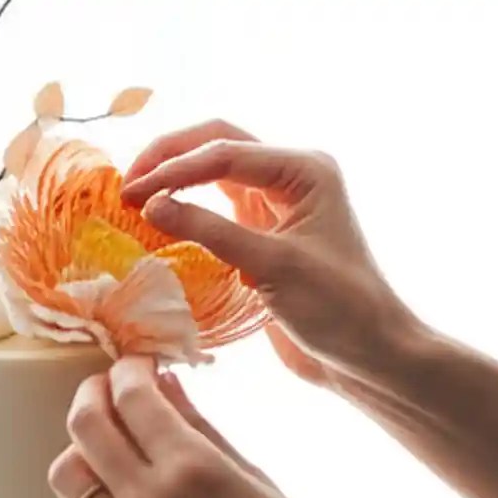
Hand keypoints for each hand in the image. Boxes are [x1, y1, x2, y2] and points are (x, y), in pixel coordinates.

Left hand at [48, 356, 402, 497]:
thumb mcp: (259, 478)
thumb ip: (204, 427)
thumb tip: (168, 382)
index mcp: (192, 468)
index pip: (133, 396)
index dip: (130, 369)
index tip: (139, 366)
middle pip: (86, 424)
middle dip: (94, 393)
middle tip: (110, 389)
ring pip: (66, 476)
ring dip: (82, 449)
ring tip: (108, 448)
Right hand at [120, 119, 422, 386]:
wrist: (370, 355)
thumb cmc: (338, 309)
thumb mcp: (271, 265)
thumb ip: (209, 230)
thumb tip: (151, 204)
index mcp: (304, 169)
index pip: (223, 153)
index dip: (171, 169)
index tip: (129, 194)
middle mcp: (292, 175)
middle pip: (217, 143)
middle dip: (170, 157)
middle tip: (127, 183)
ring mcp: (278, 203)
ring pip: (215, 171)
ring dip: (176, 177)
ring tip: (135, 196)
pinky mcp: (265, 233)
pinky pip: (218, 205)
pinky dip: (187, 206)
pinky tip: (161, 221)